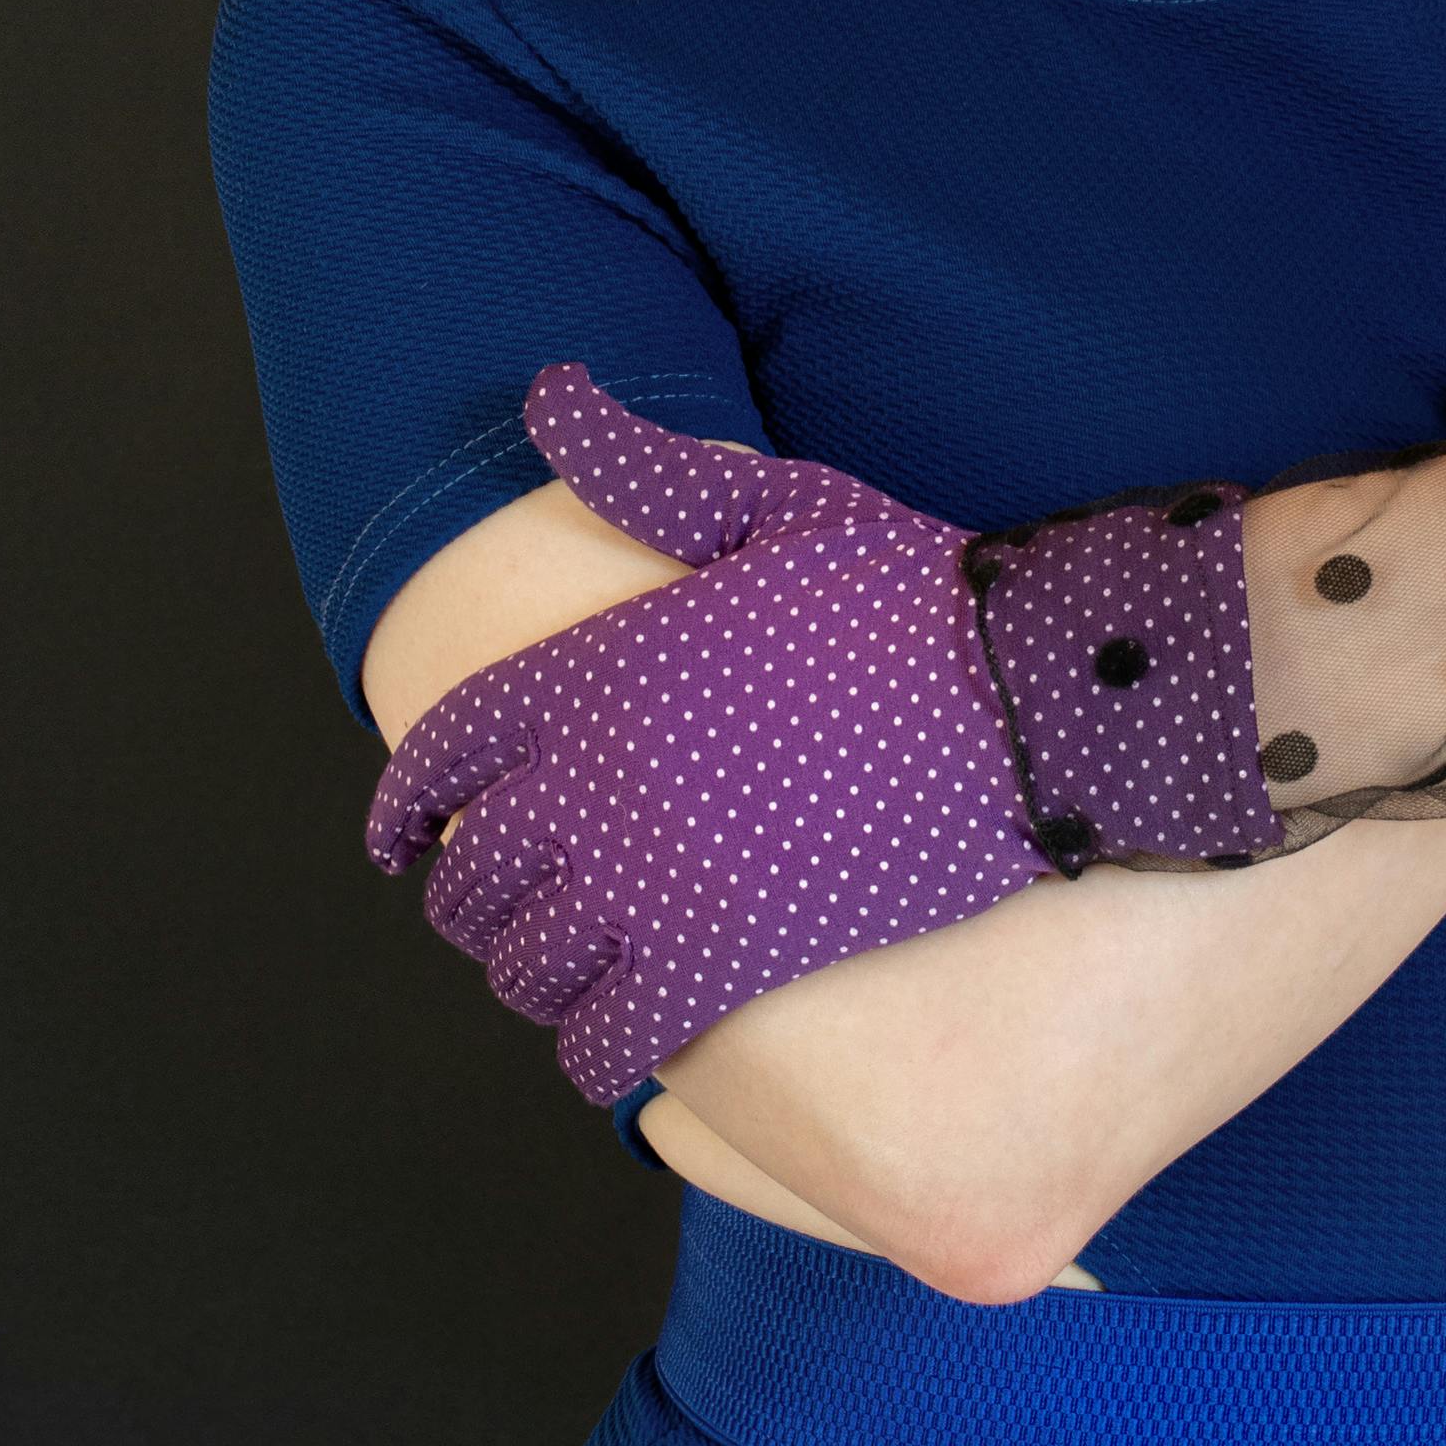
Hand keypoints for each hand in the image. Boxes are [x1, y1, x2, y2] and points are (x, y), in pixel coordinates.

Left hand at [366, 368, 1276, 1098]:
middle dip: (477, 905)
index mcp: (596, 671)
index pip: (446, 755)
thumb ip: (650, 471)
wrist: (1037, 703)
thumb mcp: (781, 510)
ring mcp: (651, 878)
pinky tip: (611, 1050)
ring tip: (564, 988)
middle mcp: (597, 778)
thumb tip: (552, 395)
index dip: (410, 806)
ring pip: (534, 965)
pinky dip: (593, 1049)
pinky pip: (609, 1034)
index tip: (408, 839)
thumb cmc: (922, 604)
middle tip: (500, 923)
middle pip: (479, 875)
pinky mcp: (720, 963)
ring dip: (536, 980)